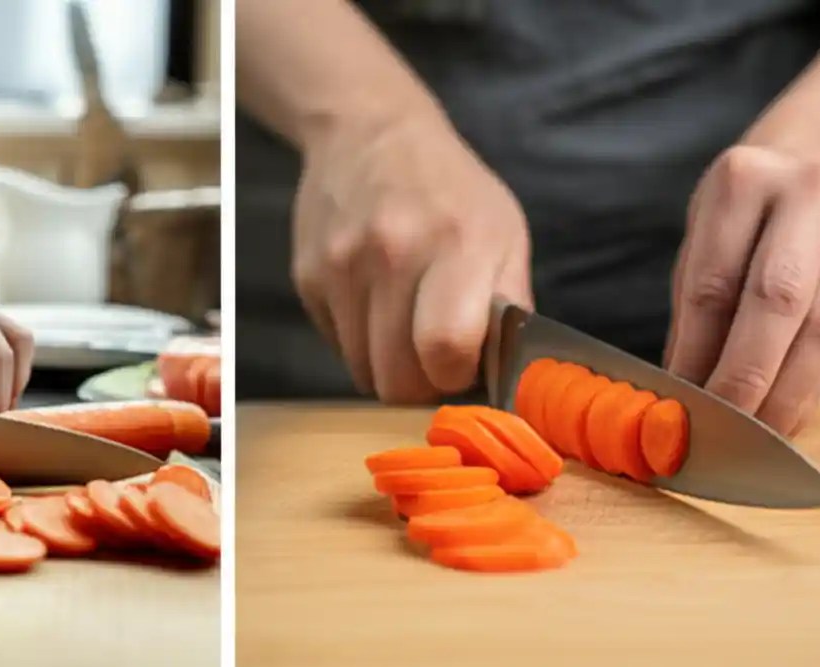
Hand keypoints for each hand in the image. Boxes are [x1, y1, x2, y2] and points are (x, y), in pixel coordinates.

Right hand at [292, 105, 533, 402]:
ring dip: (387, 364)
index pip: (445, 348)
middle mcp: (392, 253)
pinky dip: (359, 339)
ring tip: (405, 326)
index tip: (461, 365)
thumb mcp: (503, 231)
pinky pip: (336, 345)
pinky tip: (374, 301)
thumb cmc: (448, 189)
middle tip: (434, 358)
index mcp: (456, 243)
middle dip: (420, 383)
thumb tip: (512, 374)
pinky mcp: (308, 277)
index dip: (454, 375)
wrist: (368, 131)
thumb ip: (510, 304)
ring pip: (362, 372)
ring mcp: (342, 266)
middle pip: (396, 379)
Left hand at [666, 145, 819, 435]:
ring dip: (787, 391)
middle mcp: (806, 193)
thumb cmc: (745, 211)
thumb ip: (695, 306)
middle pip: (776, 301)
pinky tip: (788, 415)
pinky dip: (812, 382)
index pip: (715, 282)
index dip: (697, 352)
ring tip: (755, 435)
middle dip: (747, 376)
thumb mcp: (704, 236)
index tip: (679, 402)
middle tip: (719, 428)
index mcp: (742, 181)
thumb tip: (680, 388)